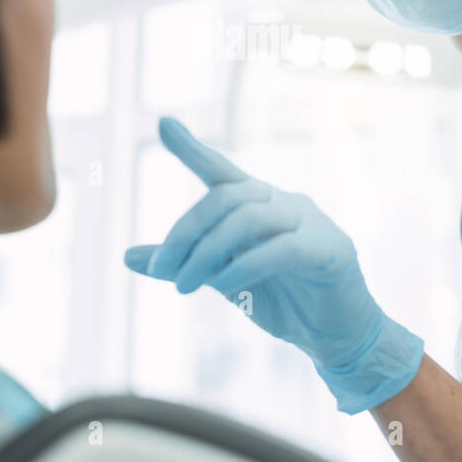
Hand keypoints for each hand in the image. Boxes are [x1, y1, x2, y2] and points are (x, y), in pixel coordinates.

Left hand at [125, 117, 423, 413]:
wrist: (334, 337)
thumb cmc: (282, 300)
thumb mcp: (222, 280)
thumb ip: (183, 264)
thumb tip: (128, 255)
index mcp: (259, 205)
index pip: (222, 171)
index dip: (193, 149)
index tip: (163, 124)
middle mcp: (284, 203)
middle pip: (226, 196)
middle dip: (186, 229)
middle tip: (161, 267)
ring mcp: (310, 222)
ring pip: (249, 218)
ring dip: (207, 252)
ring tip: (182, 286)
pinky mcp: (329, 250)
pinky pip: (281, 248)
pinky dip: (245, 264)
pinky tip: (224, 285)